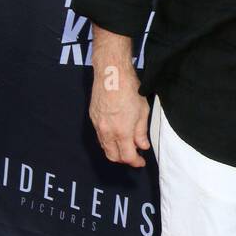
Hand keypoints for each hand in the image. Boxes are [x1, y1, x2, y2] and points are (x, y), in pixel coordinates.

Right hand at [89, 27, 150, 166]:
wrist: (112, 74)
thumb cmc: (129, 90)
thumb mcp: (142, 112)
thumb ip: (141, 132)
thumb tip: (142, 146)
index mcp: (121, 132)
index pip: (127, 156)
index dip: (135, 162)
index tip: (141, 161)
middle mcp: (107, 131)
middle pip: (113, 156)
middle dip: (124, 159)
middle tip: (134, 156)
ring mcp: (98, 125)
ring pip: (105, 147)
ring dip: (116, 151)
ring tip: (127, 146)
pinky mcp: (93, 118)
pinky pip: (100, 136)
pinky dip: (108, 141)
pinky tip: (117, 135)